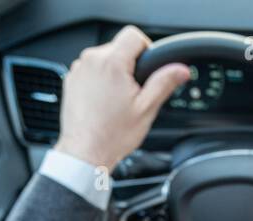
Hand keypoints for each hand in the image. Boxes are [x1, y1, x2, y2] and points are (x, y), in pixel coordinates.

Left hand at [53, 26, 190, 171]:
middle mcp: (92, 60)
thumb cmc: (113, 135)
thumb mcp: (146, 109)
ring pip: (104, 59)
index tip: (147, 68)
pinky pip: (91, 70)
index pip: (133, 35)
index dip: (146, 48)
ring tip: (117, 101)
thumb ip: (164, 83)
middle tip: (134, 93)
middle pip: (118, 47)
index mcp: (112, 63)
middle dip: (130, 65)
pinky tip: (104, 103)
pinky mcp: (71, 79)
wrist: (85, 152)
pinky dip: (100, 81)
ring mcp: (78, 69)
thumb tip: (181, 69)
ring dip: (114, 73)